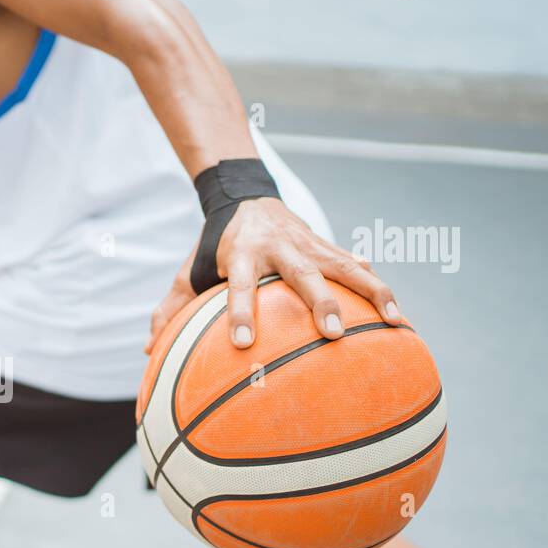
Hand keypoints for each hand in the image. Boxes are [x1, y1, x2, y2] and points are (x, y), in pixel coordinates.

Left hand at [146, 198, 401, 352]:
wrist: (243, 196)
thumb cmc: (214, 246)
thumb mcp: (188, 271)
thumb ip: (170, 309)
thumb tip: (147, 351)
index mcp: (243, 254)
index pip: (240, 286)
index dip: (240, 313)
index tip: (242, 344)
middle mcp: (280, 246)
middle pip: (303, 274)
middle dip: (319, 303)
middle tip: (330, 334)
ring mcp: (309, 243)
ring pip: (344, 267)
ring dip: (371, 293)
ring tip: (396, 322)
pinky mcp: (327, 245)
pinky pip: (357, 268)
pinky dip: (378, 288)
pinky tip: (400, 317)